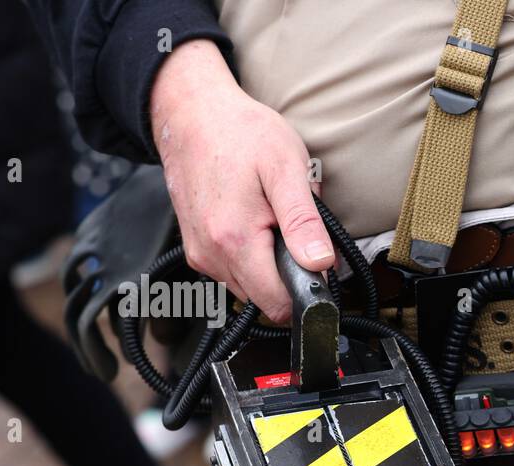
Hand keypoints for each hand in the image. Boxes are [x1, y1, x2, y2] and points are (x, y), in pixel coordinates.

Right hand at [150, 40, 334, 323]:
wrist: (192, 112)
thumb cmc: (240, 133)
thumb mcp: (286, 169)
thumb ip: (304, 222)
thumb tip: (320, 264)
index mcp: (234, 241)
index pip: (279, 304)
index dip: (306, 290)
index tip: (316, 266)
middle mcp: (211, 256)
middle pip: (266, 299)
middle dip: (288, 272)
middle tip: (292, 229)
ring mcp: (200, 254)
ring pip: (251, 287)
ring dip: (270, 263)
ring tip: (271, 219)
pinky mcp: (196, 248)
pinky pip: (234, 271)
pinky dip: (251, 254)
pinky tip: (254, 221)